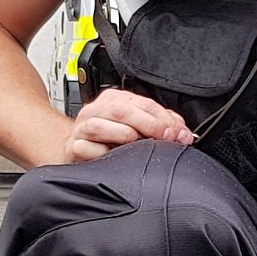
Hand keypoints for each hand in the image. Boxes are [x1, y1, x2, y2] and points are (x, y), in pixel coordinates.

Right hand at [54, 87, 193, 162]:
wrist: (77, 151)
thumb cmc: (109, 138)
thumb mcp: (135, 126)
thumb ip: (160, 125)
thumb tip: (182, 132)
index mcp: (115, 100)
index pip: (144, 103)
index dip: (164, 118)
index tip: (179, 133)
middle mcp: (97, 110)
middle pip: (122, 110)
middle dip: (148, 124)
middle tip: (165, 137)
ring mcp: (83, 128)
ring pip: (100, 125)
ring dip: (122, 134)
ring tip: (136, 142)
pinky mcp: (74, 147)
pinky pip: (86, 148)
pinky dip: (100, 152)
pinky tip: (111, 155)